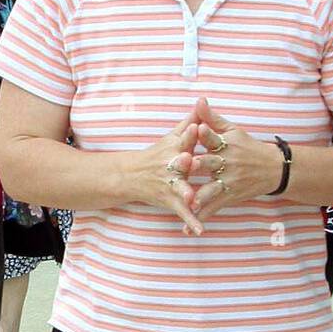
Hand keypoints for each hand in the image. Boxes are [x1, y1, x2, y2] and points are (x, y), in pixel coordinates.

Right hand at [128, 113, 204, 234]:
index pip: (183, 139)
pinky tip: (201, 230)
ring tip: (193, 199)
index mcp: (174, 148)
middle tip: (188, 159)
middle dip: (183, 162)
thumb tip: (202, 101)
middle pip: (179, 163)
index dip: (189, 134)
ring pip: (180, 188)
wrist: (130, 176)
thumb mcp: (172, 136)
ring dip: (185, 193)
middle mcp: (170, 165)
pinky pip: (182, 211)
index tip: (197, 126)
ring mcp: (169, 184)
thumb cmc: (157, 154)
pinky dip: (191, 221)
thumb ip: (190, 120)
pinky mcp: (170, 200)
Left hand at [186, 97, 283, 225]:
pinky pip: (213, 208)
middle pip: (210, 163)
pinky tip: (188, 229)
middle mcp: (227, 162)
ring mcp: (228, 181)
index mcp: (225, 144)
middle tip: (184, 164)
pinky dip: (201, 218)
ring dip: (199, 195)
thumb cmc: (247, 146)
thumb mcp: (232, 130)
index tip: (195, 128)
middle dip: (198, 164)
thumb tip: (198, 100)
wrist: (274, 169)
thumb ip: (212, 117)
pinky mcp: (229, 196)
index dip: (205, 133)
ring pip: (211, 189)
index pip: (214, 136)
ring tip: (187, 201)